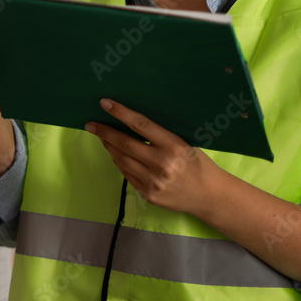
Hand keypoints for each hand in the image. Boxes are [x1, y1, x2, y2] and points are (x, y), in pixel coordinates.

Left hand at [87, 98, 217, 214]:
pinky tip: (115, 154)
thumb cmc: (197, 164)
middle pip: (124, 144)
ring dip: (108, 146)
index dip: (121, 113)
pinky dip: (118, 162)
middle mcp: (162, 164)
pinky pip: (126, 174)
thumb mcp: (184, 143)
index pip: (141, 125)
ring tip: (101, 136)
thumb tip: (131, 121)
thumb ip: (160, 136)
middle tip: (91, 123)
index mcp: (174, 146)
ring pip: (121, 160)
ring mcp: (153, 181)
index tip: (105, 103)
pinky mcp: (148, 194)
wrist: (209, 196)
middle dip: (104, 131)